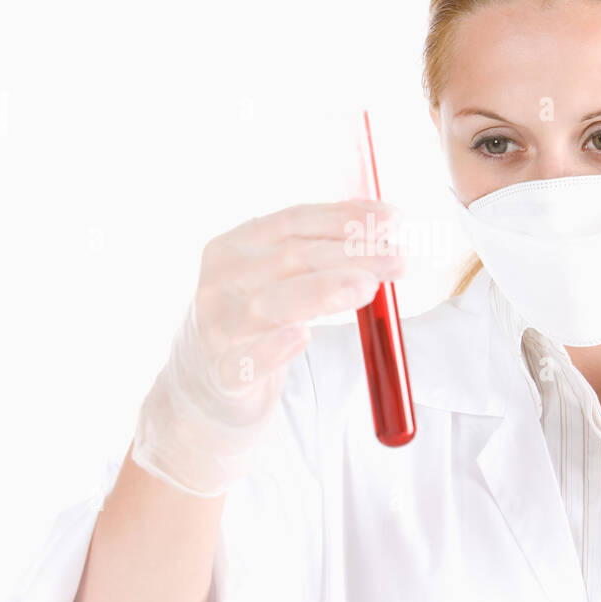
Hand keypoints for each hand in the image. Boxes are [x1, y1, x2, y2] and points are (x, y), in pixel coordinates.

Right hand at [132, 198, 402, 495]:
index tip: (392, 220)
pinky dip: (275, 348)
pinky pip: (249, 361)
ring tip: (367, 286)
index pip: (294, 222)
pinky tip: (301, 337)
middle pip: (290, 259)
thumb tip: (384, 222)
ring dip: (322, 291)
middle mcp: (222, 280)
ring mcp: (217, 327)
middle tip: (398, 258)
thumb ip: (321, 248)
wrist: (202, 383)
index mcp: (236, 245)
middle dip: (350, 255)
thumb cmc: (252, 319)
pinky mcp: (223, 374)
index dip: (344, 218)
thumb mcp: (278, 275)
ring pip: (270, 305)